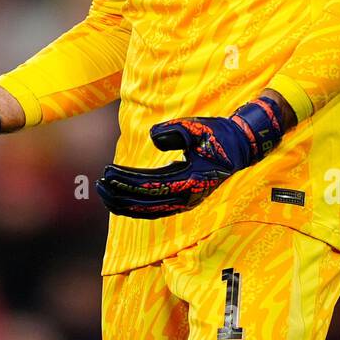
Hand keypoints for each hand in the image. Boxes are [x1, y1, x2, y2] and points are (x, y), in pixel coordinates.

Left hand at [95, 96, 286, 217]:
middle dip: (120, 196)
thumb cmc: (217, 135)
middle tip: (99, 184)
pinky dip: (136, 206)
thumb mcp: (197, 128)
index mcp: (190, 181)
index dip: (127, 182)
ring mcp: (186, 201)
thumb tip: (153, 137)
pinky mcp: (183, 199)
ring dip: (125, 204)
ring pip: (149, 211)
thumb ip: (174, 130)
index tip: (108, 173)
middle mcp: (187, 197)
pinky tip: (120, 200)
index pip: (151, 186)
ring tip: (104, 194)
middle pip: (147, 204)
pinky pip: (155, 208)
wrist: (240, 147)